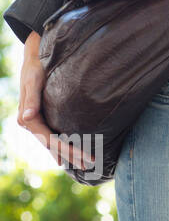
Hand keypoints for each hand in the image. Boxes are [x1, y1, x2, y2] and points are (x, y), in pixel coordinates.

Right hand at [18, 32, 90, 169]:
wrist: (34, 56)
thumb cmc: (35, 66)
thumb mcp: (33, 79)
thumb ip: (31, 98)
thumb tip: (28, 117)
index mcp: (27, 118)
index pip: (49, 140)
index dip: (67, 149)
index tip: (83, 156)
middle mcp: (30, 122)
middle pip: (52, 144)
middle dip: (71, 154)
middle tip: (90, 164)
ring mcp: (36, 120)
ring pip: (53, 141)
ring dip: (67, 153)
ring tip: (83, 163)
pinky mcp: (42, 116)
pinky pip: (53, 133)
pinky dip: (62, 144)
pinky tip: (69, 152)